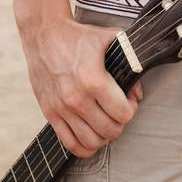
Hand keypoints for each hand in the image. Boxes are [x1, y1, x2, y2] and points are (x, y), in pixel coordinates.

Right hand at [21, 17, 143, 157]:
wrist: (44, 34)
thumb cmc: (78, 37)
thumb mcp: (110, 40)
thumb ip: (130, 63)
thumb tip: (137, 92)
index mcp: (93, 80)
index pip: (122, 113)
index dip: (131, 108)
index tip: (128, 100)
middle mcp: (76, 98)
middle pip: (110, 130)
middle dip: (119, 123)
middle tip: (117, 110)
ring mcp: (61, 108)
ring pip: (92, 142)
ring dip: (104, 136)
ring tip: (105, 122)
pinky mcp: (49, 113)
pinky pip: (70, 143)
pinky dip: (85, 146)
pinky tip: (91, 135)